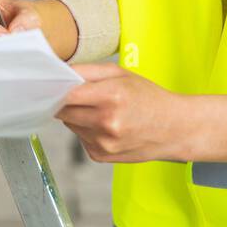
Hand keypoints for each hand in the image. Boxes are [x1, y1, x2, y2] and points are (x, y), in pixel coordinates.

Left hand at [56, 62, 194, 162]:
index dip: (56, 88)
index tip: (52, 84)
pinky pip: (80, 138)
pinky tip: (105, 125)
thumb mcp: (122, 74)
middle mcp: (106, 122)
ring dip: (77, 116)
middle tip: (80, 95)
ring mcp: (103, 142)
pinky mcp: (100, 156)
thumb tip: (60, 71)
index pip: (67, 94)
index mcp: (111, 96)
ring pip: (70, 125)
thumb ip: (88, 71)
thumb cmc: (150, 98)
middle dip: (66, 101)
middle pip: (63, 111)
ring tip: (101, 111)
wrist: (174, 129)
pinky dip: (86, 130)